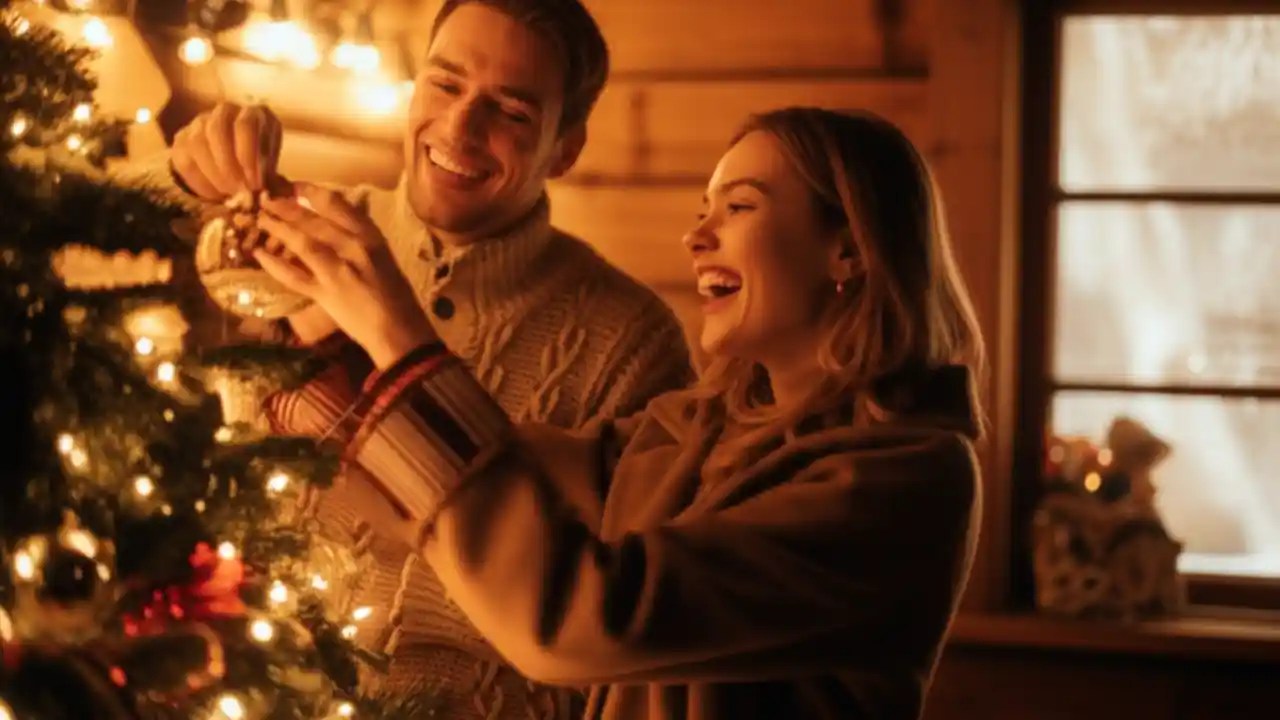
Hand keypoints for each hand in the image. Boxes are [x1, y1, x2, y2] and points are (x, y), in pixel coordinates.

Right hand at [171, 103, 283, 200]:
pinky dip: (201, 182)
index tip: (255, 182)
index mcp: (254, 114)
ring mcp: (201, 123)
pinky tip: (215, 194)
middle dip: (228, 164)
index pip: (246, 125)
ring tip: (229, 193)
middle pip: (217, 129)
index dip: (248, 155)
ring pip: (197, 143)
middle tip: (239, 189)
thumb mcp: (271, 169)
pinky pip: (185, 161)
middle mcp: (226, 111)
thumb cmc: (260, 167)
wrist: (236, 168)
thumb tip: (269, 192)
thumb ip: (269, 178)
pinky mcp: (182, 140)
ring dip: (215, 174)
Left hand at [254, 183, 437, 368]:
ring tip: (261, 220)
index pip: (337, 205)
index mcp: (371, 237)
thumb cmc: (396, 296)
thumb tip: (330, 224)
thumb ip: (358, 240)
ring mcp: (338, 271)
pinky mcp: (325, 294)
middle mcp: (354, 248)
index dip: (311, 192)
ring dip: (278, 229)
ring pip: (302, 242)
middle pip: (314, 221)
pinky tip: (259, 255)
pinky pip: (294, 276)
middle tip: (266, 200)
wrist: (399, 331)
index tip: (293, 187)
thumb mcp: (382, 257)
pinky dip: (274, 264)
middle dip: (286, 208)